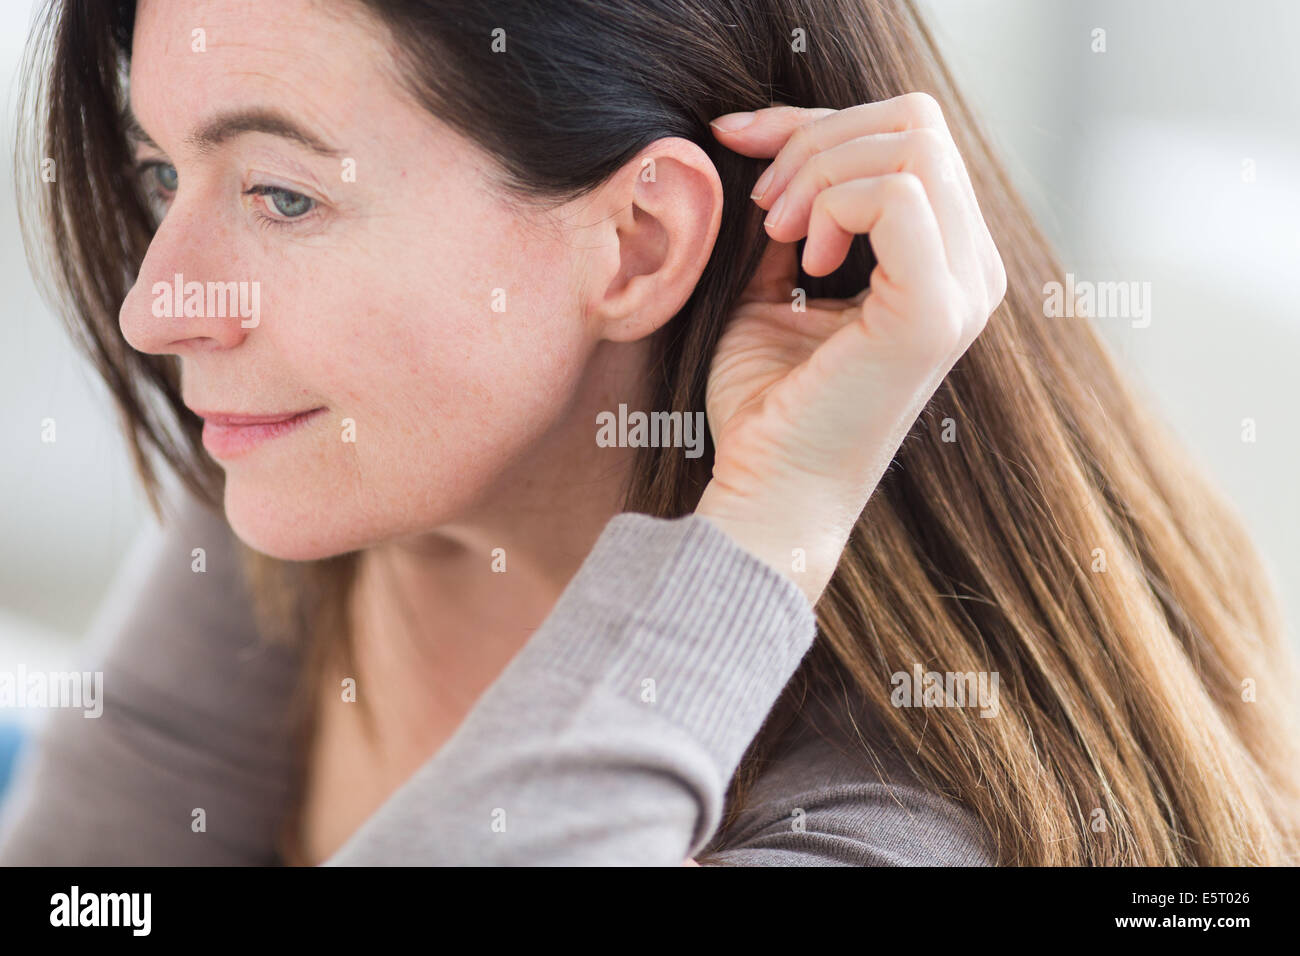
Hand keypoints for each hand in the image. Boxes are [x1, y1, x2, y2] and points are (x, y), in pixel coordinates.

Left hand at [694, 94, 1005, 605]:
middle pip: (919, 123)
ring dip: (821, 169)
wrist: (767, 490)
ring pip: (914, 144)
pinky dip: (835, 202)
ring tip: (779, 232)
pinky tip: (803, 257)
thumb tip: (766, 138)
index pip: (909, 135)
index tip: (740, 143)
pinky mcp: (932, 315)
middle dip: (819, 137)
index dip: (815, 122)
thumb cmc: (768, 402)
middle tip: (767, 206)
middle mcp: (971, 270)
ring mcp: (962, 292)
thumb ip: (794, 214)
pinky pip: (901, 195)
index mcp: (945, 260)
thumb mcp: (773, 284)